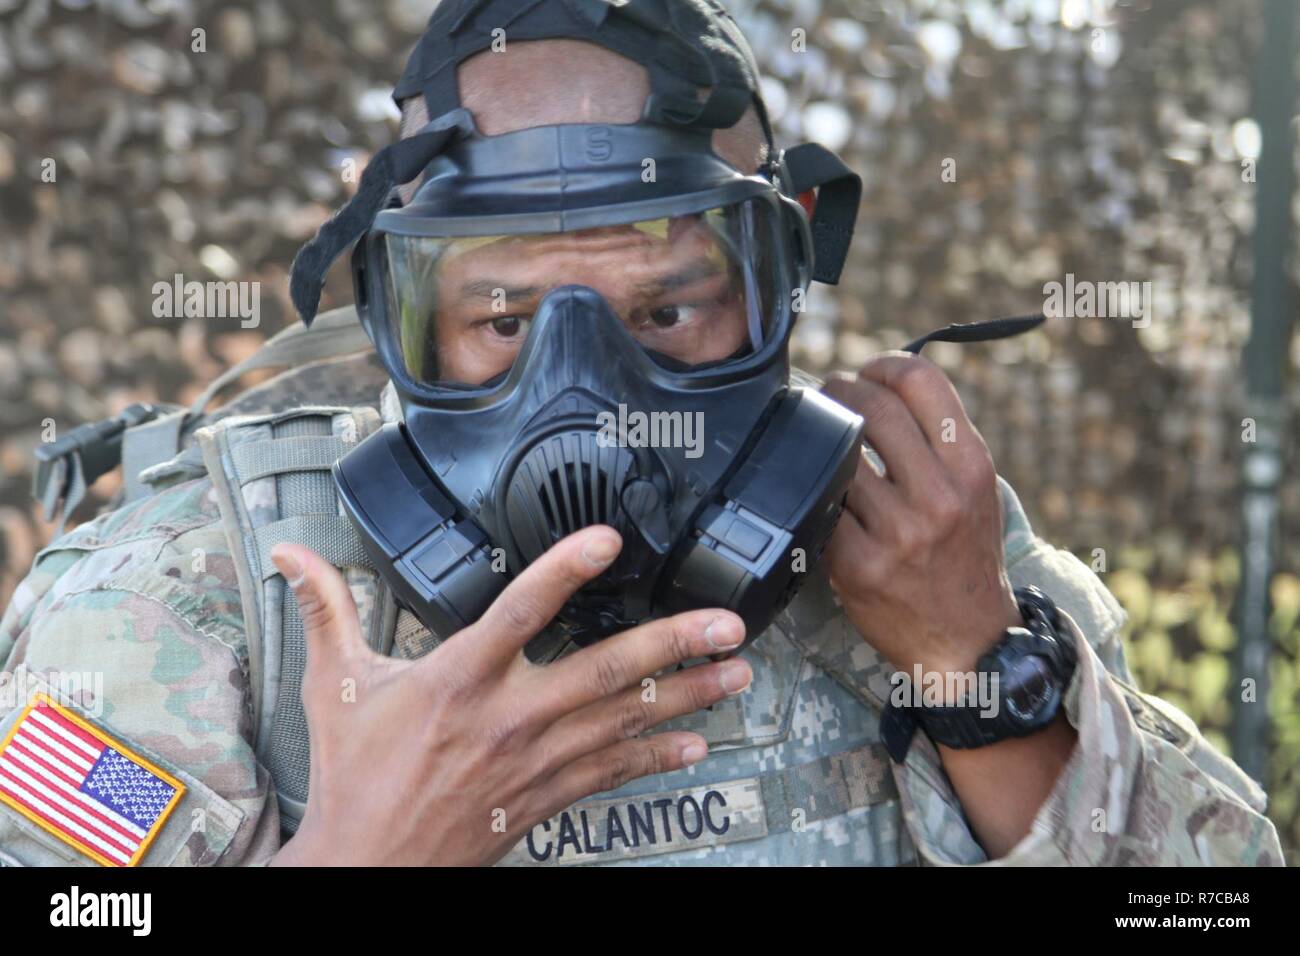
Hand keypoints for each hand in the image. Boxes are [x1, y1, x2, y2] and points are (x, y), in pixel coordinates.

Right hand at [266, 525, 750, 866]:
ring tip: (737, 674)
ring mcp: (534, 761)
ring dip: (687, 696)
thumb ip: (324, 609)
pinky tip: (697, 744)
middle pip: (603, 672)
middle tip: (727, 625)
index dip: (566, 571)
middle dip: (673, 645)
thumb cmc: (353, 772)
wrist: (366, 865)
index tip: (610, 540)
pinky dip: (656, 757)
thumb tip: (288, 553)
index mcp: (458, 678)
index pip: (520, 610)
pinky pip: (612, 772)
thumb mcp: (335, 683)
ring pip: (623, 722)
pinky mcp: (546, 797)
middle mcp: (508, 717)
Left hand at [821, 352, 1021, 678]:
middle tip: (829, 394)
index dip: (884, 364)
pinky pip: (822, 505)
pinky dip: (816, 490)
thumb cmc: (965, 557)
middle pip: (872, 407)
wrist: (967, 641)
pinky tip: (819, 489)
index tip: (868, 371)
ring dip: (819, 436)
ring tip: (819, 438)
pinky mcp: (858, 565)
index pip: (922, 382)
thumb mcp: (975, 491)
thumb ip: (937, 441)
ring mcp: (897, 533)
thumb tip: (881, 386)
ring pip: (839, 453)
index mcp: (971, 468)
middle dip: (839, 388)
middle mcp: (938, 496)